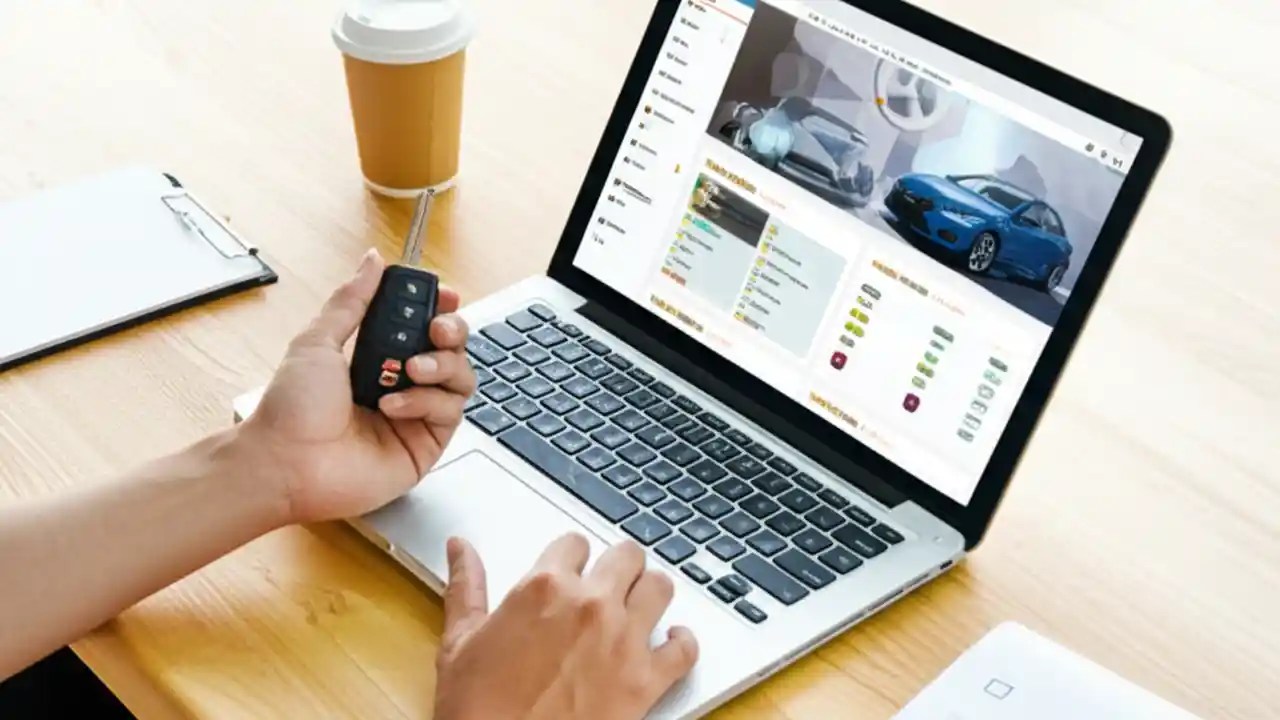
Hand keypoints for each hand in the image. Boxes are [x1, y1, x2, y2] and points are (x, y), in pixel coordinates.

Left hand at [238, 249, 475, 524]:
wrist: (285, 463)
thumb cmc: (291, 408)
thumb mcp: (318, 340)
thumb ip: (352, 299)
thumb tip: (373, 261)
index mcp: (378, 358)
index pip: (424, 327)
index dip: (440, 309)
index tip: (445, 295)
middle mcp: (402, 384)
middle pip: (451, 349)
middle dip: (451, 331)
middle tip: (436, 329)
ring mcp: (415, 416)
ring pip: (460, 378)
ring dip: (441, 364)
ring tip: (409, 369)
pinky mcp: (425, 447)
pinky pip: (449, 412)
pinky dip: (426, 401)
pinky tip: (393, 405)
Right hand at [434, 535, 698, 719]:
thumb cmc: (478, 709)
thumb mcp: (460, 642)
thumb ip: (467, 586)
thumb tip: (461, 547)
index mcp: (543, 588)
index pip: (573, 543)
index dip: (571, 557)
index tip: (569, 570)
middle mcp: (590, 605)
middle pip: (626, 555)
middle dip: (617, 566)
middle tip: (607, 583)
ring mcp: (623, 641)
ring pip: (660, 587)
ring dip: (650, 593)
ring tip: (638, 605)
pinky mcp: (646, 681)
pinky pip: (685, 649)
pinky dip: (682, 643)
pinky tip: (671, 643)